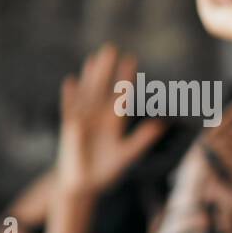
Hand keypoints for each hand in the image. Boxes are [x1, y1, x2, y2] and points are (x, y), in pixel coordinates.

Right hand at [56, 44, 164, 194]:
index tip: (132, 60)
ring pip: (87, 95)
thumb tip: (161, 125)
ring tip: (93, 59)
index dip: (126, 79)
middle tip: (112, 48)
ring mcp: (83, 121)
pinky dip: (70, 97)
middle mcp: (98, 117)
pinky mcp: (70, 129)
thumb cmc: (106, 169)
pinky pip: (69, 110)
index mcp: (114, 121)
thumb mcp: (127, 154)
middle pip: (103, 88)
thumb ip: (142, 139)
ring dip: (89, 78)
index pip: (121, 95)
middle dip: (107, 70)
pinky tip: (70, 82)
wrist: (84, 184)